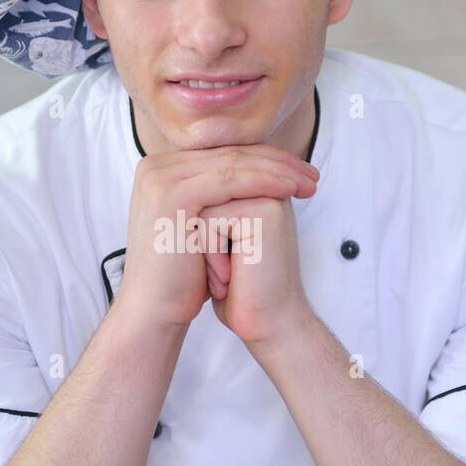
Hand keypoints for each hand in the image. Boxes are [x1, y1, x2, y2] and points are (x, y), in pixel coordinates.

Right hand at [114, 145, 318, 331]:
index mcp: (161, 171)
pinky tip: (288, 190)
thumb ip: (218, 198)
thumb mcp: (200, 228)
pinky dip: (262, 182)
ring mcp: (160, 179)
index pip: (222, 154)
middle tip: (311, 175)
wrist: (154, 311)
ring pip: (231, 165)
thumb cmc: (181, 278)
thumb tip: (256, 177)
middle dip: (276, 163)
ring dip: (276, 171)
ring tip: (307, 183)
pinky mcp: (171, 195)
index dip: (265, 159)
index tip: (299, 172)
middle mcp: (155, 168)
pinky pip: (228, 181)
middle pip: (228, 155)